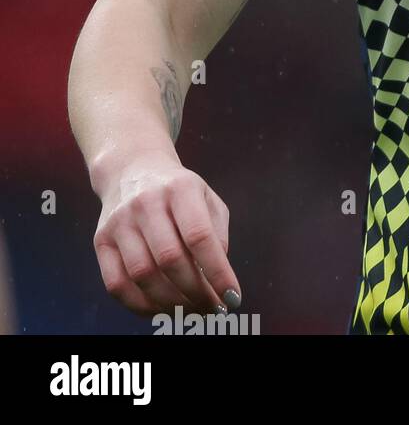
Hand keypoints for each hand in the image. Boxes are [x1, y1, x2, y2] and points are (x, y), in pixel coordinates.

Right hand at [93, 157, 239, 317]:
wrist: (134, 170)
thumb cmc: (180, 192)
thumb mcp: (207, 198)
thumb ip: (216, 234)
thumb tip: (216, 278)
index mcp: (181, 188)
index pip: (199, 236)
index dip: (217, 272)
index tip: (232, 297)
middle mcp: (146, 203)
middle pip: (170, 259)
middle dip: (195, 292)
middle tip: (212, 309)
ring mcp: (120, 222)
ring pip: (142, 275)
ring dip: (170, 303)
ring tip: (190, 311)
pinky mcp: (101, 241)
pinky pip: (116, 285)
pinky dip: (140, 305)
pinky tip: (160, 309)